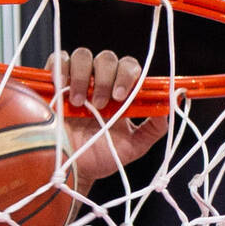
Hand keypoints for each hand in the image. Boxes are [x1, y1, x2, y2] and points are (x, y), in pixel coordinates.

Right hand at [49, 48, 168, 190]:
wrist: (72, 170)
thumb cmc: (100, 157)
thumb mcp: (133, 147)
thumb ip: (154, 128)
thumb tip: (171, 103)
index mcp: (119, 93)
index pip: (129, 68)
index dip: (127, 75)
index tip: (121, 97)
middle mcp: (99, 82)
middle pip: (108, 58)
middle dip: (107, 77)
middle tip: (101, 104)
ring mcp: (76, 80)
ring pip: (84, 55)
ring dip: (84, 76)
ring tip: (79, 104)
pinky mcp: (53, 82)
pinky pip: (58, 59)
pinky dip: (62, 69)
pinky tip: (63, 90)